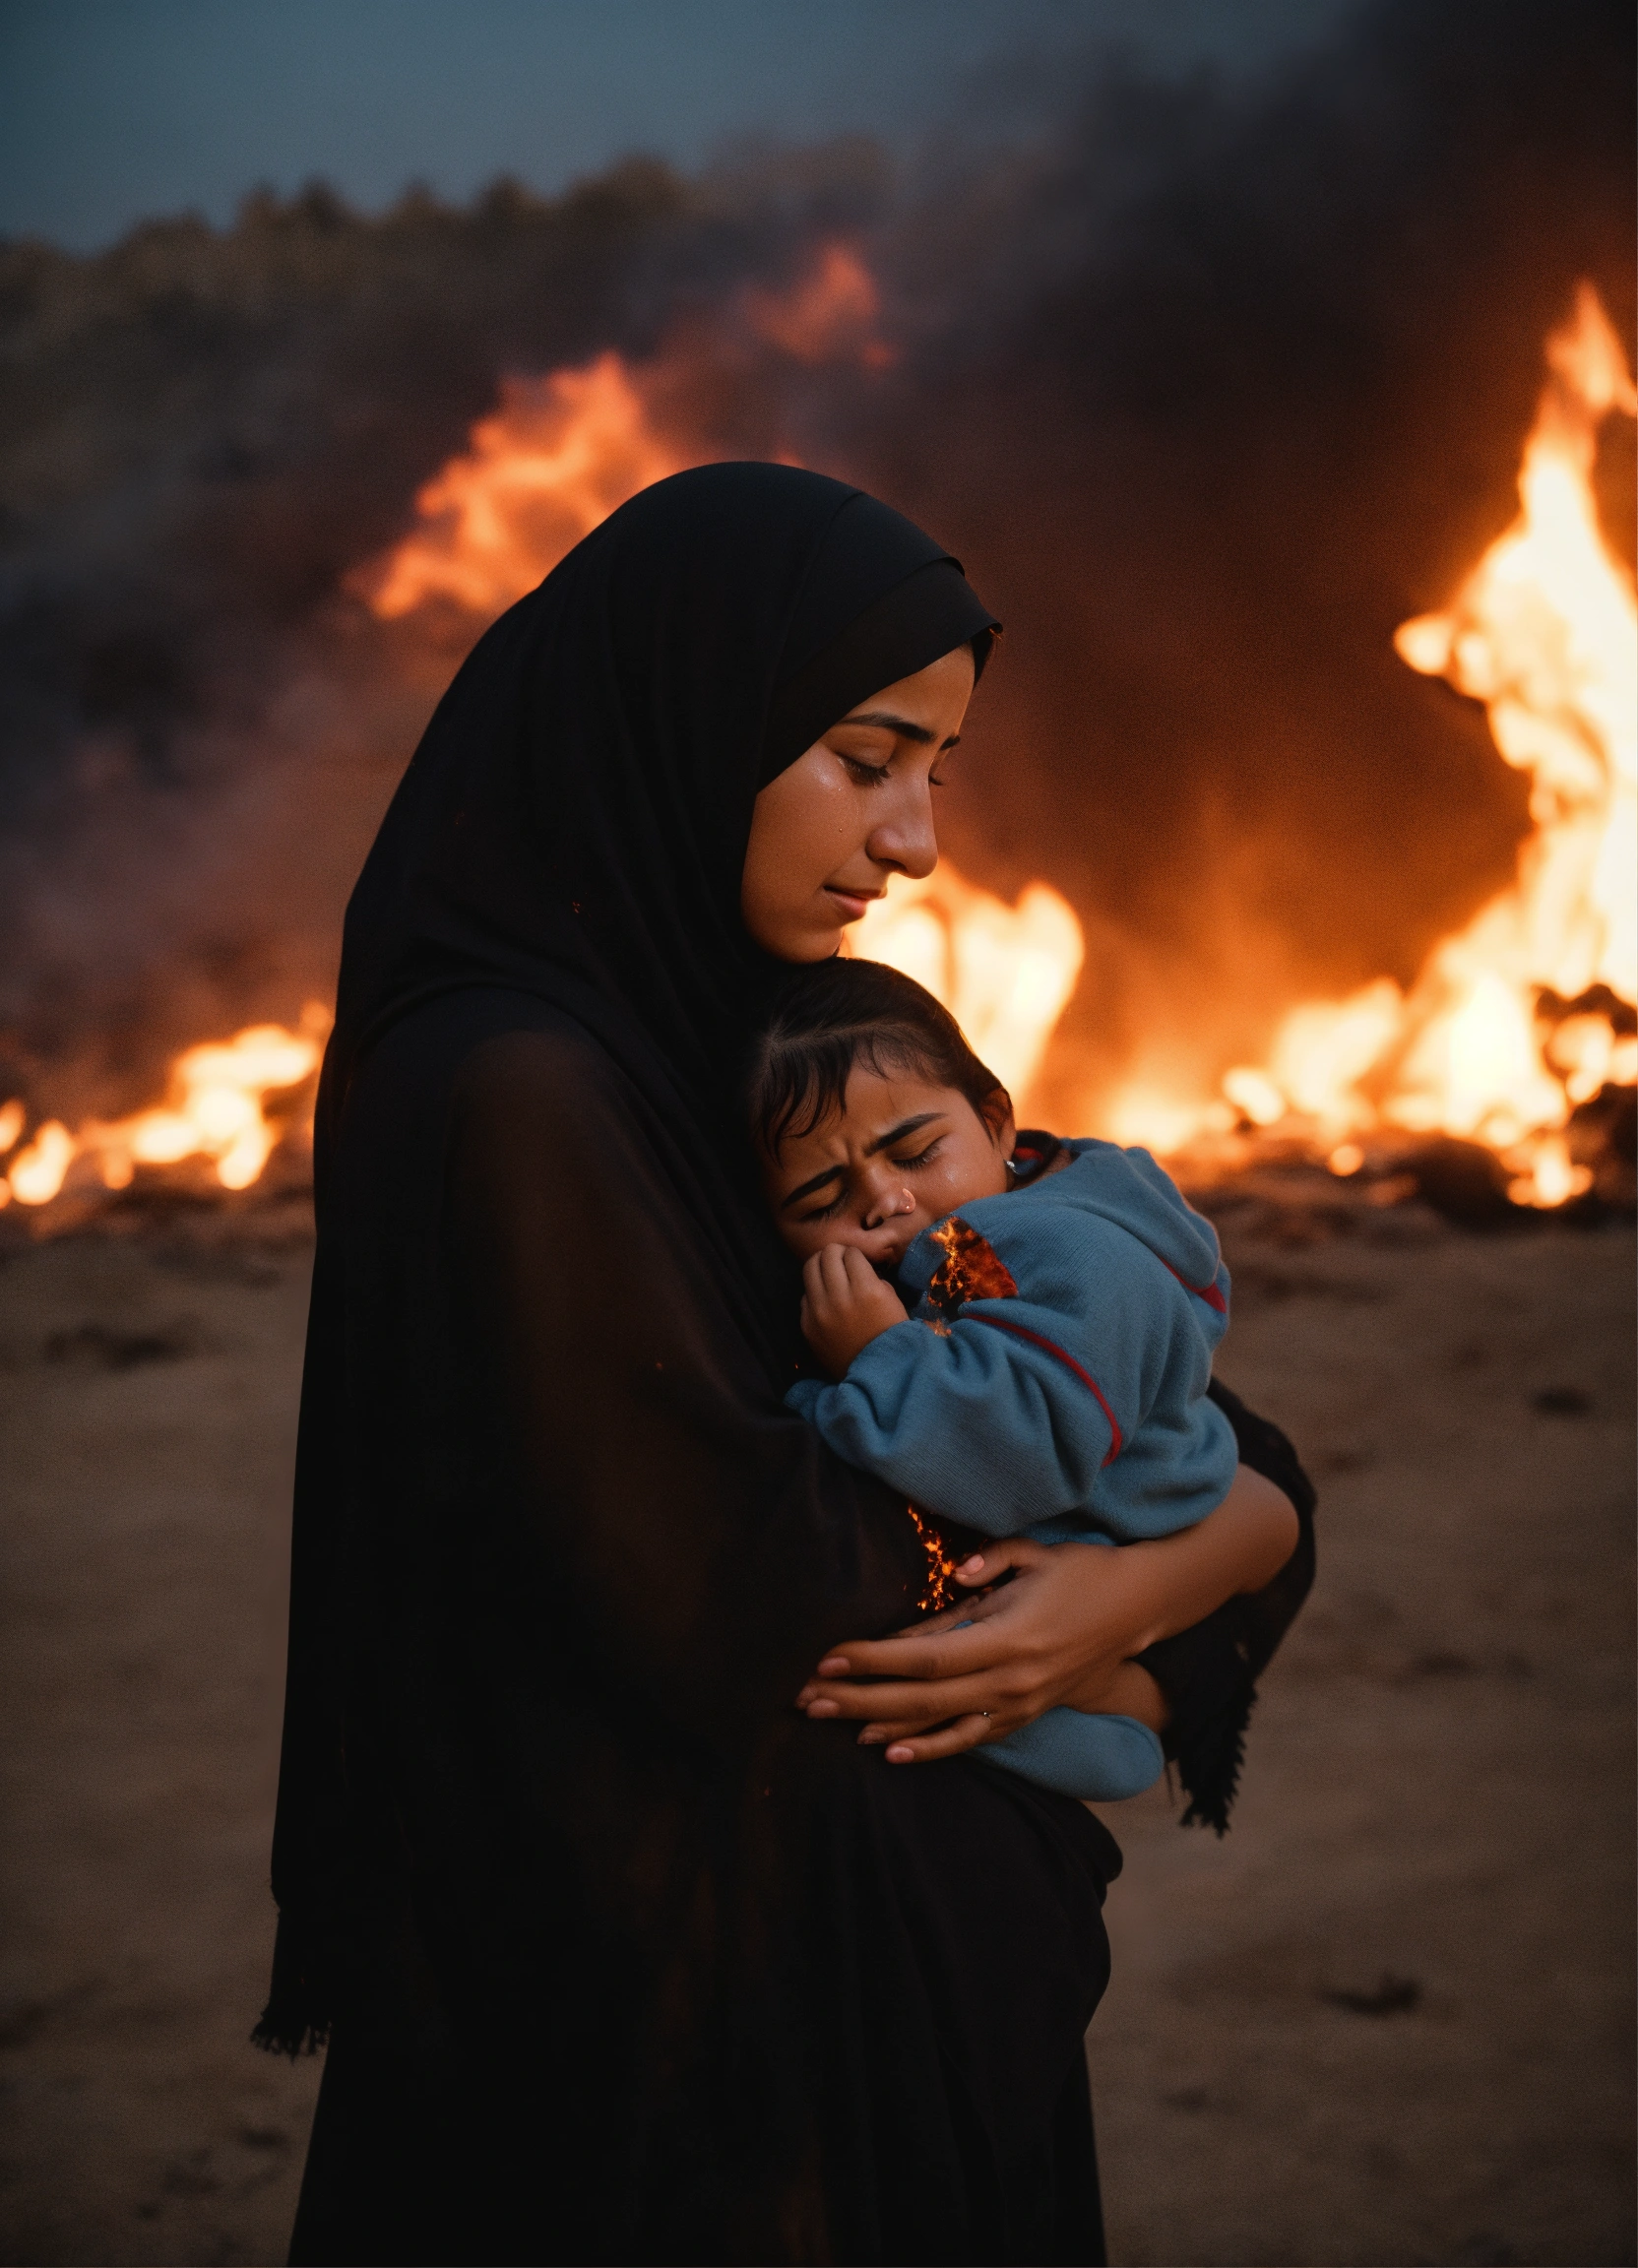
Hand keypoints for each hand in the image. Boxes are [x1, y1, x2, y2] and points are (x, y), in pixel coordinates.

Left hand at [796, 1536, 1166, 1761]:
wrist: (1138, 1609)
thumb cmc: (1082, 1571)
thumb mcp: (1037, 1554)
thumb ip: (991, 1561)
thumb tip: (951, 1577)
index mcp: (1011, 1637)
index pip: (926, 1657)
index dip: (874, 1661)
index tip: (828, 1657)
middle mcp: (1013, 1680)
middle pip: (922, 1699)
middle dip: (860, 1699)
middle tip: (807, 1697)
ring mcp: (1020, 1704)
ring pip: (941, 1726)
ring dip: (883, 1727)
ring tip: (833, 1724)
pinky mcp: (1025, 1715)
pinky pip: (970, 1739)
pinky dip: (930, 1749)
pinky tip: (891, 1753)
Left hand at [801, 1244, 907, 1376]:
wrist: (876, 1374)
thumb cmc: (890, 1336)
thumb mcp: (892, 1301)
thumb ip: (872, 1279)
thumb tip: (854, 1266)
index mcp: (866, 1290)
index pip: (851, 1253)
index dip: (856, 1254)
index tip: (858, 1261)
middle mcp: (839, 1297)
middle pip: (827, 1255)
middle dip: (836, 1253)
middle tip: (842, 1261)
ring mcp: (819, 1311)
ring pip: (809, 1268)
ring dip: (821, 1266)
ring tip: (829, 1272)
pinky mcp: (806, 1325)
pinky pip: (805, 1295)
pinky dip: (815, 1293)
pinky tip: (826, 1300)